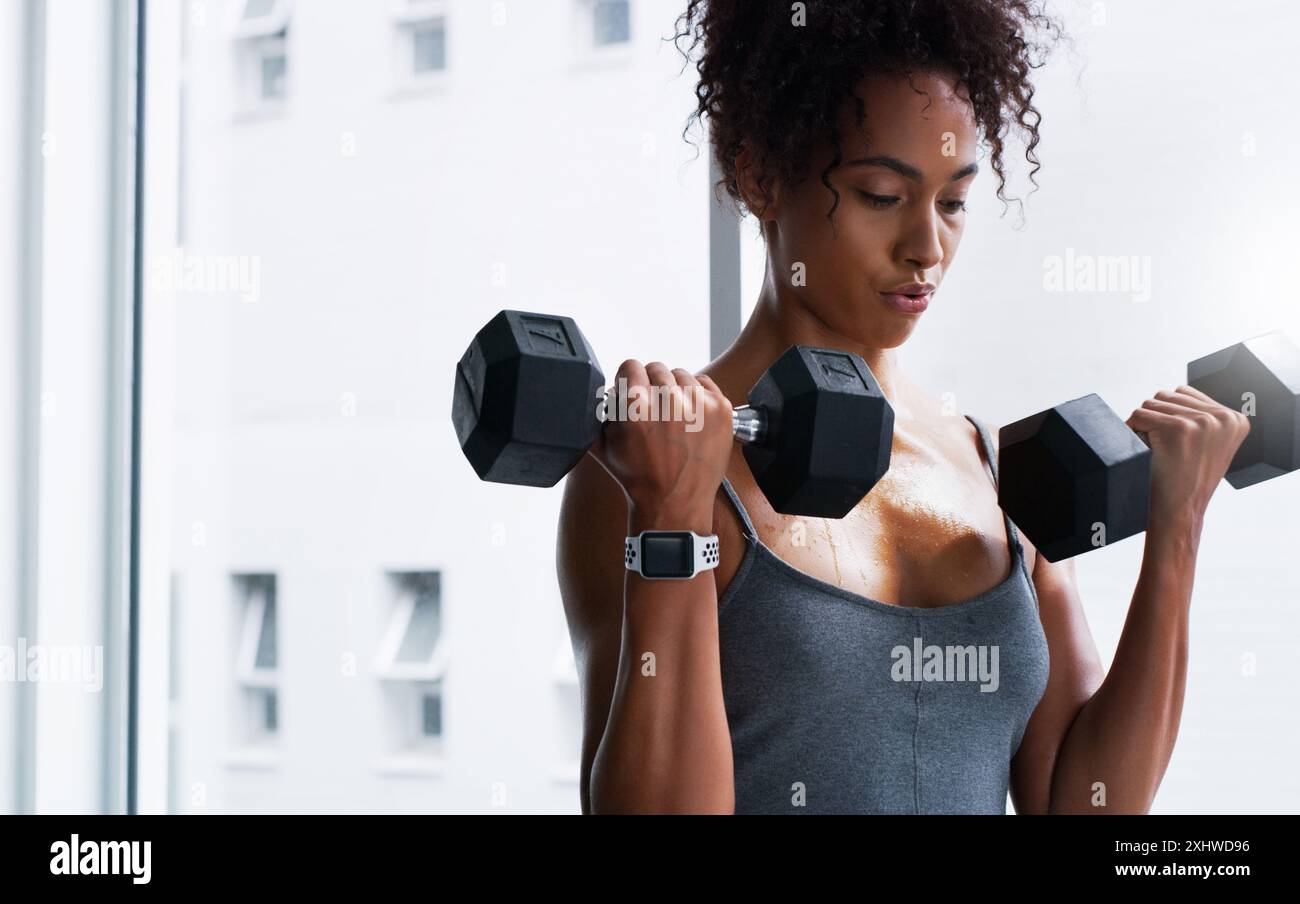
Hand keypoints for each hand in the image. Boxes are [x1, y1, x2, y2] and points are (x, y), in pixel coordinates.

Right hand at [587, 361, 733, 526]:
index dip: (629, 380)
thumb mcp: (605, 445)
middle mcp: (669, 401)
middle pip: (657, 368)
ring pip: (682, 375)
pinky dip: (697, 397)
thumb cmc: (640, 479)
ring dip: (675, 390)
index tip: (633, 392)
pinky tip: (691, 418)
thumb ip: (602, 410)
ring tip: (673, 418)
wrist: (675, 504)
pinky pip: (705, 384)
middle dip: (651, 387)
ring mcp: (699, 404)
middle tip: (654, 412)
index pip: (631, 366)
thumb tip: (612, 387)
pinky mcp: (721, 409)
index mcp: (637, 406)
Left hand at [1125, 385, 1250, 530]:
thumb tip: (1174, 391)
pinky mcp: (1179, 429)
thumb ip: (1203, 417)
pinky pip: (1140, 415)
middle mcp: (1224, 418)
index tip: (1174, 443)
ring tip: (1156, 451)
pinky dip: (1133, 431)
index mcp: (1235, 419)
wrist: (1179, 513)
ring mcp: (1203, 422)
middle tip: (1161, 449)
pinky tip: (1145, 450)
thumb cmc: (1186, 480)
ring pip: (1152, 403)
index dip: (1168, 416)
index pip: (1184, 393)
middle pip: (1167, 395)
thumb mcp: (1209, 445)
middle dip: (1155, 418)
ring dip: (1145, 425)